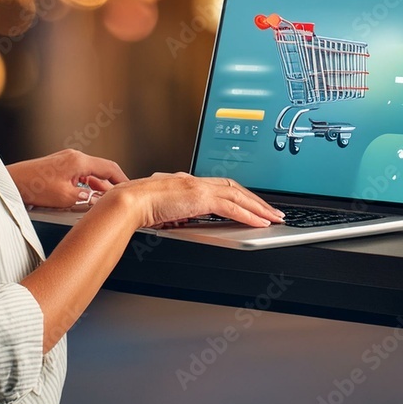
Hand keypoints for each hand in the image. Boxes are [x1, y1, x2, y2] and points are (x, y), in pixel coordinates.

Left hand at [6, 149, 127, 208]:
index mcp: (79, 161)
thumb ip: (88, 199)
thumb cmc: (34, 187)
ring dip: (97, 187)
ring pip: (90, 173)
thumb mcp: (66, 198)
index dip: (122, 180)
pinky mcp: (58, 166)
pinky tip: (85, 197)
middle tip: (118, 199)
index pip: (109, 168)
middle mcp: (74, 157)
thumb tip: (101, 202)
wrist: (11, 182)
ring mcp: (65, 160)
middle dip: (110, 185)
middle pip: (101, 170)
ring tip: (102, 202)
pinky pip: (79, 175)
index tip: (130, 189)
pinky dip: (86, 185)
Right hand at [92, 172, 282, 229]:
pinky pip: (232, 208)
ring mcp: (198, 187)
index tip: (250, 204)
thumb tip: (175, 220)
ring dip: (259, 208)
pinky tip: (260, 223)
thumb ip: (172, 212)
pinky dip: (249, 215)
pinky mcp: (201, 198)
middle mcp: (194, 180)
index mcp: (185, 182)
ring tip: (273, 218)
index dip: (238, 195)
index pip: (220, 186)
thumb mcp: (160, 209)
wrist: (129, 201)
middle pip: (234, 188)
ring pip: (238, 196)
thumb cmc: (136, 206)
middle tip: (271, 211)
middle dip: (255, 200)